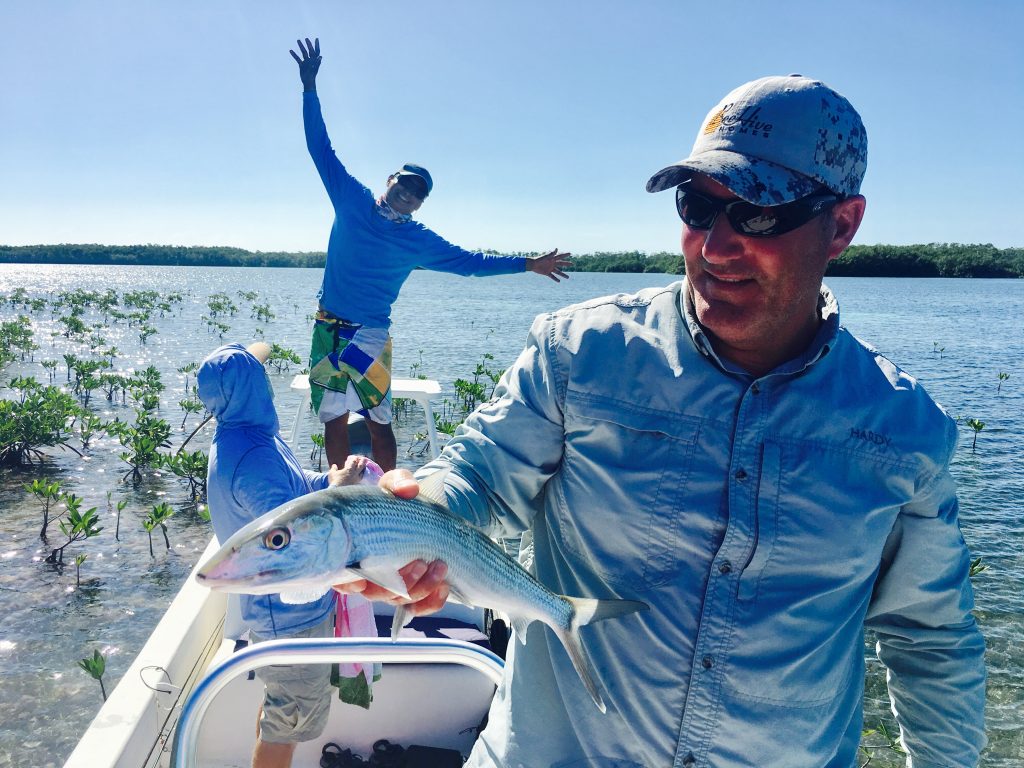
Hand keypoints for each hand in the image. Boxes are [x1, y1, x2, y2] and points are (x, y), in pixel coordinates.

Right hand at [289, 37, 320, 91]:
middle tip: (306, 39)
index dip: (317, 45)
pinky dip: (294, 55)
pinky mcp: (302, 65)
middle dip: (308, 44)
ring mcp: (306, 62)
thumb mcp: (314, 68)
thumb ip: (317, 62)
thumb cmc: (312, 76)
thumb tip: (320, 56)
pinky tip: (290, 50)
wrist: (307, 82)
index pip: (317, 51)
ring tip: (298, 40)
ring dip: (301, 46)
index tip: (316, 39)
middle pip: (310, 50)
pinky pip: (297, 58)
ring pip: (303, 52)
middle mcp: (311, 60)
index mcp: (315, 60)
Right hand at [326, 455, 368, 485]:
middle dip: (362, 461)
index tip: (356, 457)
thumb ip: (334, 468)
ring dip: (363, 468)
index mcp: (349, 469)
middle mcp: (354, 473)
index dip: (355, 458)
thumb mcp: (332, 473)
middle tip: (364, 459)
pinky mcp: (357, 485)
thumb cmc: (334, 481)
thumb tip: (334, 465)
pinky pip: (361, 479)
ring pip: (362, 472)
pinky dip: (362, 476)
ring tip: (363, 467)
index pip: (354, 462)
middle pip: (361, 466)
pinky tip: (360, 476)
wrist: (338, 492)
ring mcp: (356, 479)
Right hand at [331, 470, 450, 615]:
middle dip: (399, 583)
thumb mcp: (395, 485)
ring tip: (440, 565)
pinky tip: (444, 586)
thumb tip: (408, 490)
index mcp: (354, 550)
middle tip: (420, 562)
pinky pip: (419, 608)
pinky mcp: (413, 594)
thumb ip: (398, 481)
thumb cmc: (398, 501)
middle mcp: (369, 574)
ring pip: (398, 601)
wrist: (424, 512)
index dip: (347, 583)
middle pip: (374, 593)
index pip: (340, 576)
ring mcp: (391, 586)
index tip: (361, 578)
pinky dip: (432, 602)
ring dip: (420, 588)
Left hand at [526, 249, 571, 281]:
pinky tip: (559, 281)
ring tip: (568, 277)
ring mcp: (550, 268)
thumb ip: (551, 254)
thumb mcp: (546, 257)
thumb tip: (557, 249)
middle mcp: (552, 263)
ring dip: (563, 275)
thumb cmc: (539, 259)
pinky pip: (552, 276)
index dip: (565, 255)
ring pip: (558, 272)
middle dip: (567, 264)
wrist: (532, 265)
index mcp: (552, 259)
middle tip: (572, 264)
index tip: (570, 253)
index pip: (560, 256)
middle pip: (561, 264)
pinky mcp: (547, 273)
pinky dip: (555, 279)